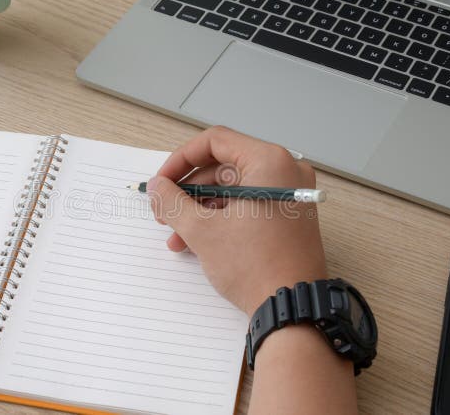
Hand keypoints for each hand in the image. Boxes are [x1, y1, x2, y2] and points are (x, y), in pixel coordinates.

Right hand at [147, 126, 326, 315]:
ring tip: (176, 235)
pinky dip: (221, 219)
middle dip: (188, 191)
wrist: (293, 307)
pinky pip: (247, 206)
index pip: (215, 142)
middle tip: (164, 211)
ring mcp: (289, 195)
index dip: (180, 160)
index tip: (162, 182)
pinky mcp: (288, 216)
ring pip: (232, 190)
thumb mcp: (202, 230)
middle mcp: (285, 171)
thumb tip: (157, 187)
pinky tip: (195, 242)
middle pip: (223, 167)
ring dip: (200, 210)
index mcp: (269, 161)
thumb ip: (172, 202)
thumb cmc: (256, 266)